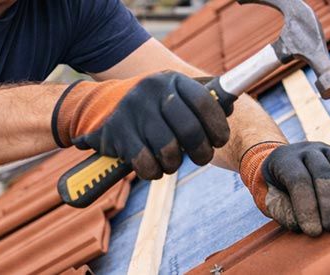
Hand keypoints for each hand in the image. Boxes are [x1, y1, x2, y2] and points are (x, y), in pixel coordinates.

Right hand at [52, 71, 229, 179]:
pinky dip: (152, 171)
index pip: (205, 102)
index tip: (219, 140)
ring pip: (169, 150)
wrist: (98, 106)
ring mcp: (133, 110)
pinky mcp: (117, 132)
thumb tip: (230, 106)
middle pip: (190, 130)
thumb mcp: (171, 93)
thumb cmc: (149, 107)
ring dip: (173, 163)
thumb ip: (200, 99)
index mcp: (172, 80)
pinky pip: (146, 163)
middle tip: (201, 158)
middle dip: (201, 152)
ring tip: (169, 161)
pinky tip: (151, 166)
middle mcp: (153, 90)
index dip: (217, 125)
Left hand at [239, 141, 329, 235]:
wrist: (286, 168)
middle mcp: (307, 150)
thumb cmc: (280, 191)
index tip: (313, 231)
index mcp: (284, 160)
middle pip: (322, 173)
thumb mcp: (274, 202)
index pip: (298, 180)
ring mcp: (327, 150)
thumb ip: (285, 212)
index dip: (307, 206)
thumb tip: (305, 224)